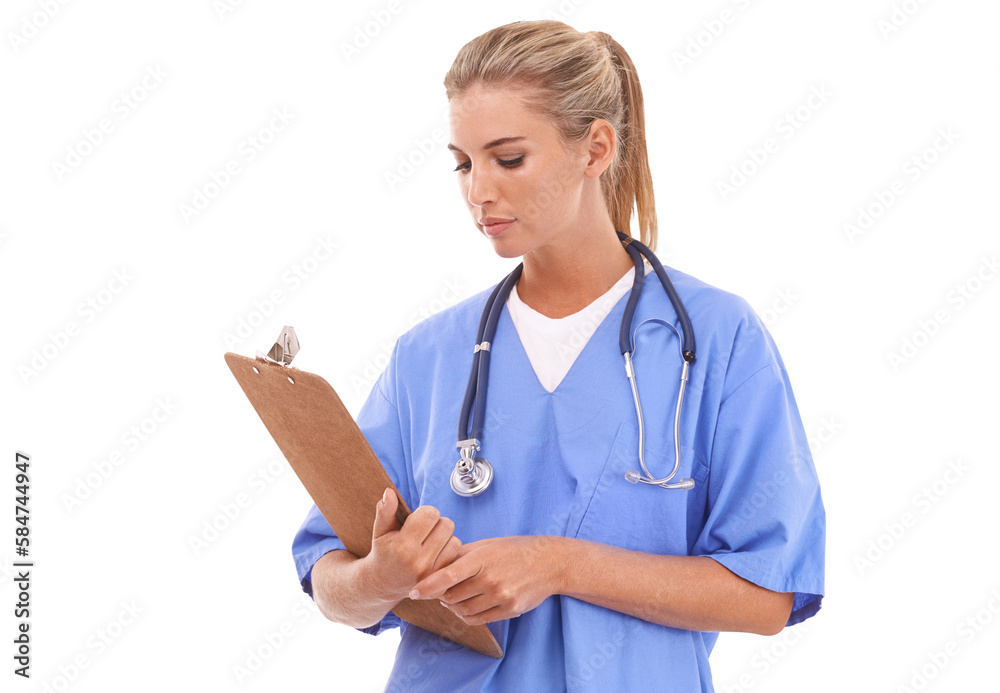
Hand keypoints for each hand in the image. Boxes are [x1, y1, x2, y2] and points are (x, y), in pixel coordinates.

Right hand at [362, 488, 461, 603]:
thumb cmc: (383, 552)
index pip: (429, 515)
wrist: (383, 584)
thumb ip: (385, 511)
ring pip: (454, 538)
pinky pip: (456, 552)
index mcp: (402, 547)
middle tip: (423, 529)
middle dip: (436, 522)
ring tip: (429, 540)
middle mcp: (419, 561)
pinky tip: (435, 550)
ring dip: (444, 536)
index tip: (417, 519)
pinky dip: (448, 548)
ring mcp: (432, 573)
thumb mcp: (380, 531)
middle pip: (446, 524)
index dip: (425, 512)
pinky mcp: (441, 579)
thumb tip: (389, 492)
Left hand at [408, 536, 562, 624]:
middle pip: (452, 596)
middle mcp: (491, 579)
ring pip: (463, 610)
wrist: (551, 563)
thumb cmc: (517, 550)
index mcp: (482, 558)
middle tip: (435, 590)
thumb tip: (437, 562)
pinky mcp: (509, 610)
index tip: (413, 592)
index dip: (428, 586)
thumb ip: (463, 554)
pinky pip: (478, 619)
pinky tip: (466, 606)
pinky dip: (466, 615)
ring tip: (453, 597)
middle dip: (440, 595)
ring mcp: (501, 596)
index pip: (448, 575)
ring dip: (452, 606)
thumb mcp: (489, 545)